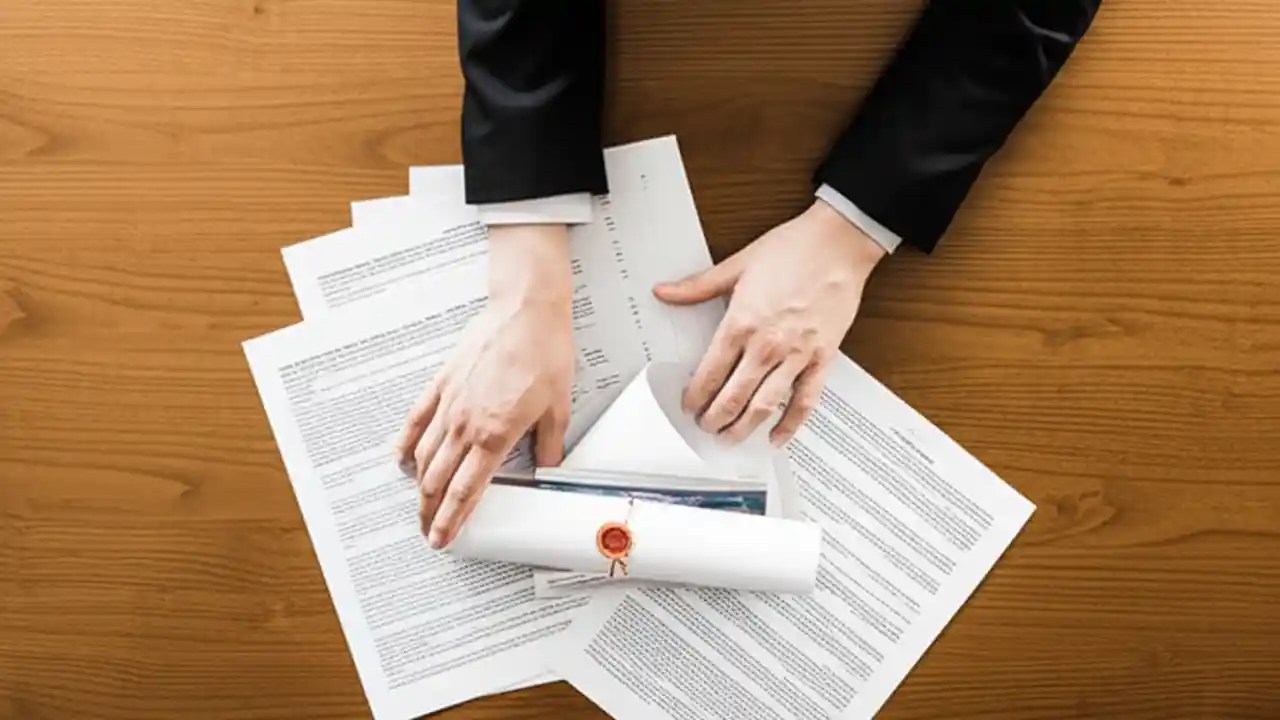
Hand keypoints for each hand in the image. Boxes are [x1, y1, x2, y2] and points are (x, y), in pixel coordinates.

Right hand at [394, 224, 574, 548]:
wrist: (525, 310)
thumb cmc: (544, 352)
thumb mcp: (558, 407)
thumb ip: (550, 445)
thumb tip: (549, 470)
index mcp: (495, 435)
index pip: (467, 491)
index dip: (452, 520)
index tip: (443, 538)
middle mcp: (466, 423)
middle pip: (439, 480)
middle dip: (430, 511)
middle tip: (427, 531)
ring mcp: (450, 403)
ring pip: (424, 455)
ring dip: (419, 485)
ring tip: (419, 504)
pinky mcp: (442, 383)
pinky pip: (416, 419)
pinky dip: (406, 442)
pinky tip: (402, 458)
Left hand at [653, 199, 884, 445]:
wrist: (838, 243)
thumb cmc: (793, 249)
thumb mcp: (737, 264)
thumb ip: (698, 286)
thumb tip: (665, 292)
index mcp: (741, 322)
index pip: (709, 373)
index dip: (695, 396)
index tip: (689, 405)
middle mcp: (767, 344)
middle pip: (732, 396)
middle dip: (714, 418)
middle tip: (706, 426)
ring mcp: (796, 355)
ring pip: (764, 405)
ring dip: (744, 427)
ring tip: (730, 438)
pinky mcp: (822, 358)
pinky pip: (805, 401)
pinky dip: (791, 424)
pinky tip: (777, 437)